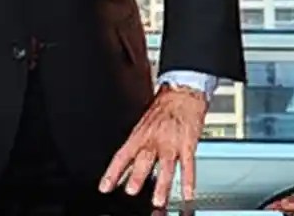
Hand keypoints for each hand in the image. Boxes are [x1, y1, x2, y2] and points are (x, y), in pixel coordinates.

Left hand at [99, 84, 207, 207]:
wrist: (183, 93)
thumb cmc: (162, 109)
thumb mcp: (143, 125)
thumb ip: (134, 147)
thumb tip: (122, 170)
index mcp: (140, 135)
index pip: (123, 155)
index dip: (113, 172)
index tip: (105, 187)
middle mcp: (155, 140)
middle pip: (145, 159)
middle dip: (138, 175)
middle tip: (131, 190)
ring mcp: (172, 143)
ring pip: (166, 165)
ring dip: (162, 183)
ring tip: (158, 199)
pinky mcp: (188, 145)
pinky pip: (189, 165)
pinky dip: (189, 181)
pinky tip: (187, 194)